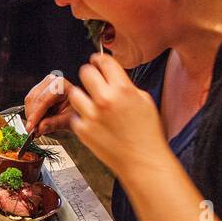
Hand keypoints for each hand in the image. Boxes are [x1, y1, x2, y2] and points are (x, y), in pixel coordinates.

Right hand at [24, 71, 76, 134]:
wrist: (80, 109)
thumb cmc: (78, 112)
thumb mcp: (69, 120)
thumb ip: (54, 124)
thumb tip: (40, 127)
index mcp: (62, 85)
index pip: (44, 100)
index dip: (36, 115)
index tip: (31, 127)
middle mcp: (52, 81)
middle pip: (34, 99)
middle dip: (32, 116)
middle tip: (32, 130)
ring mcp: (44, 84)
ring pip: (29, 100)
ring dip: (31, 115)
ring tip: (35, 127)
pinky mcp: (39, 89)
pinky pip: (30, 101)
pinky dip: (31, 113)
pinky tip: (36, 121)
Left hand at [66, 53, 167, 179]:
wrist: (143, 161)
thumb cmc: (147, 133)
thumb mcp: (144, 100)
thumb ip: (126, 85)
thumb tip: (113, 75)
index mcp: (123, 89)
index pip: (104, 62)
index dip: (100, 60)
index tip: (97, 61)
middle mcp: (105, 99)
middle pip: (85, 72)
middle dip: (89, 74)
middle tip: (92, 80)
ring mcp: (92, 115)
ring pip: (74, 93)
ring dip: (82, 96)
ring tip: (91, 103)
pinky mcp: (83, 130)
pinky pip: (75, 115)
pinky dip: (82, 117)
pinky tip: (93, 122)